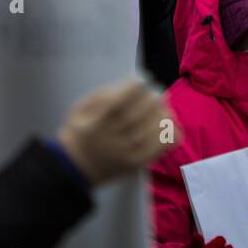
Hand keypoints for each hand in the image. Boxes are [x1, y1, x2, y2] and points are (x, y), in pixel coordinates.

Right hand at [56, 78, 176, 186]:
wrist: (76, 168)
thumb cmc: (80, 131)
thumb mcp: (82, 107)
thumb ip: (105, 94)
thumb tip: (133, 85)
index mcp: (100, 119)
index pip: (126, 96)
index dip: (138, 83)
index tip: (141, 80)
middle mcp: (116, 136)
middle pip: (147, 108)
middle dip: (153, 95)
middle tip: (151, 94)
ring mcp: (130, 151)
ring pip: (159, 124)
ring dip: (163, 111)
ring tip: (157, 108)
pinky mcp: (140, 162)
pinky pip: (166, 143)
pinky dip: (171, 129)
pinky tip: (165, 124)